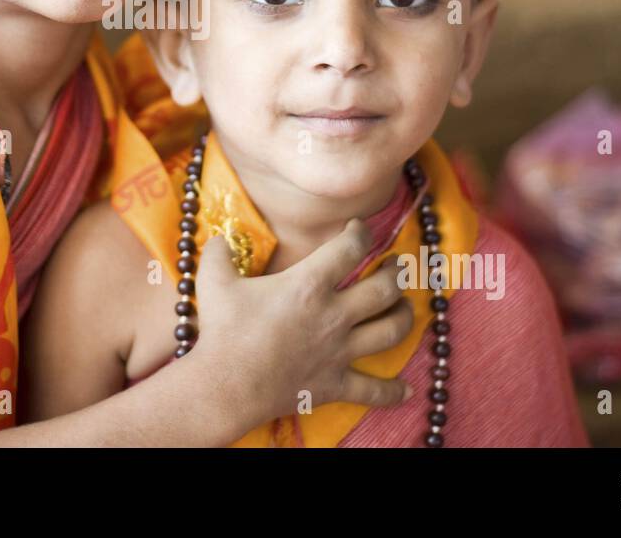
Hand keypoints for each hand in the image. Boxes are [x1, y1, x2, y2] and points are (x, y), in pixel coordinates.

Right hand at [189, 219, 414, 424]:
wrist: (225, 385)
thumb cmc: (222, 330)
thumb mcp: (214, 281)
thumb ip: (219, 253)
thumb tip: (219, 238)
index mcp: (309, 285)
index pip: (350, 248)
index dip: (360, 232)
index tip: (358, 228)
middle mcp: (333, 315)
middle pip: (384, 289)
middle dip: (396, 273)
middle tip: (396, 266)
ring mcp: (339, 351)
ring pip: (390, 331)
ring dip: (404, 316)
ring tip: (405, 306)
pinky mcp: (335, 383)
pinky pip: (373, 389)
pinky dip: (392, 392)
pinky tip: (406, 390)